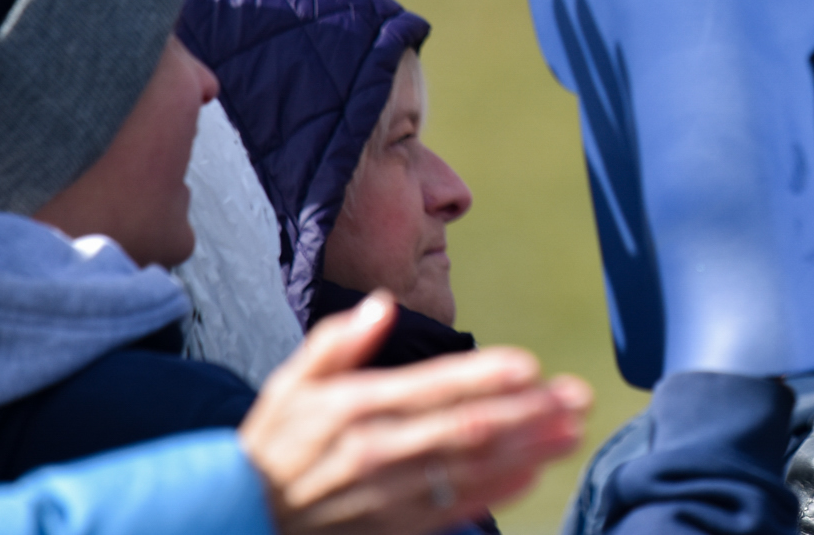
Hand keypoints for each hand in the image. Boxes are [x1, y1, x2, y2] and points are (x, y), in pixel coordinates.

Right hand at [238, 290, 592, 534]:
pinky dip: (495, 492)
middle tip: (576, 397)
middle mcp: (375, 452)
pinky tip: (532, 474)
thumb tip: (381, 303)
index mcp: (355, 408)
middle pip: (466, 429)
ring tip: (571, 431)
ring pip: (469, 470)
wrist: (236, 516)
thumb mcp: (290, 383)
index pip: (433, 388)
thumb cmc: (273, 442)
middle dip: (528, 413)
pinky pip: (452, 509)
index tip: (529, 366)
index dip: (484, 377)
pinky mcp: (392, 529)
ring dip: (527, 451)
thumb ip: (338, 342)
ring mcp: (386, 496)